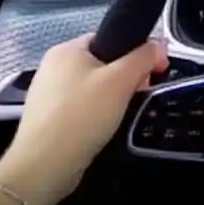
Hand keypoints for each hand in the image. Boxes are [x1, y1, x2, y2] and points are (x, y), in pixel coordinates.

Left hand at [0, 34, 166, 204]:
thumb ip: (143, 57)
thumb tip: (159, 44)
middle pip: (103, 64)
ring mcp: (47, 93)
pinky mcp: (47, 118)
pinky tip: (100, 130)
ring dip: (112, 99)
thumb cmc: (82, 115)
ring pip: (93, 88)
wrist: (45, 164)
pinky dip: (95, 116)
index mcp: (67, 49)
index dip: (138, 53)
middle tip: (137, 96)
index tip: (155, 73)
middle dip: (126, 79)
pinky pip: (81, 108)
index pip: (111, 40)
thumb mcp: (120, 81)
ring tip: (120, 117)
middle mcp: (53, 66)